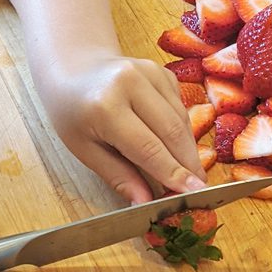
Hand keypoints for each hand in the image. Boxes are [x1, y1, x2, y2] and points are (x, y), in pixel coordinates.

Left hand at [37, 51, 206, 202]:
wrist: (73, 68)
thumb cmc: (72, 113)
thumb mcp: (84, 149)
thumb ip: (118, 176)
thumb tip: (145, 203)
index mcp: (105, 106)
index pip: (148, 147)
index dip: (172, 173)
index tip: (192, 193)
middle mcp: (131, 83)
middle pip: (172, 131)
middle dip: (188, 163)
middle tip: (199, 189)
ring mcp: (149, 72)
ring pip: (181, 119)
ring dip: (189, 149)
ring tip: (192, 173)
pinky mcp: (161, 71)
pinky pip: (179, 106)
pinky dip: (182, 130)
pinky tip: (179, 147)